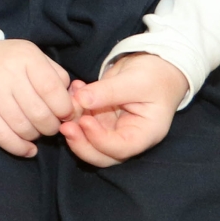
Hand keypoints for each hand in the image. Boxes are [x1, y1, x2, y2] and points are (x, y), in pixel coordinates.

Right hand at [0, 39, 77, 157]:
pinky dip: (19, 148)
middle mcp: (9, 73)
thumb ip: (56, 77)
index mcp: (26, 57)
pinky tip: (26, 148)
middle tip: (46, 124)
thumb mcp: (31, 56)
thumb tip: (75, 105)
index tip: (62, 114)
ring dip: (34, 136)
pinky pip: (4, 137)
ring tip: (32, 130)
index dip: (64, 110)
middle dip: (50, 126)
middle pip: (42, 115)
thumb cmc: (3, 59)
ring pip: (25, 128)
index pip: (55, 93)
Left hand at [59, 54, 187, 167]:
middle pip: (102, 154)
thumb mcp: (135, 81)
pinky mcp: (101, 118)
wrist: (154, 66)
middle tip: (64, 126)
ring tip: (70, 96)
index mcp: (145, 134)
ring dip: (73, 122)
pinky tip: (74, 88)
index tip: (84, 121)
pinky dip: (74, 107)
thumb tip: (81, 99)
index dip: (99, 140)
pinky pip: (82, 120)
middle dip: (81, 143)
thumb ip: (109, 91)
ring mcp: (113, 129)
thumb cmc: (154, 75)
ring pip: (88, 139)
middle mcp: (128, 136)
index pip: (121, 149)